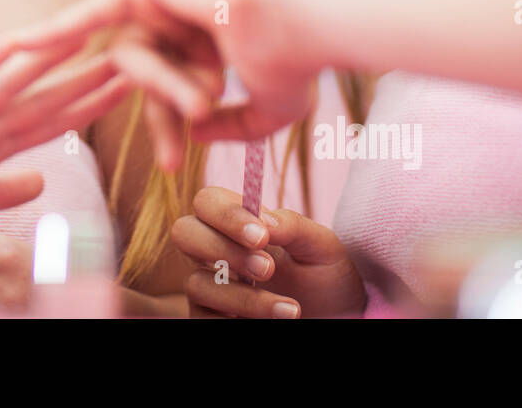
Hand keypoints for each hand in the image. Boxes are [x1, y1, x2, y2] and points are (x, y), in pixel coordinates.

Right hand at [0, 36, 130, 219]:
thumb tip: (41, 184)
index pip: (50, 125)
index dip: (92, 108)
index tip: (134, 89)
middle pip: (44, 100)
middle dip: (91, 81)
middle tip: (138, 53)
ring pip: (12, 84)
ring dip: (53, 61)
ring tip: (93, 34)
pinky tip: (15, 42)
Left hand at [10, 0, 325, 160]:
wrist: (301, 13)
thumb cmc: (297, 54)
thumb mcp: (274, 104)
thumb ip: (238, 123)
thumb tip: (197, 133)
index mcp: (212, 23)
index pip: (173, 79)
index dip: (171, 125)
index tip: (174, 167)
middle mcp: (184, 1)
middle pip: (148, 69)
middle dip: (164, 116)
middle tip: (173, 166)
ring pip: (136, 54)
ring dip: (165, 84)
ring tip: (203, 100)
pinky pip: (89, 14)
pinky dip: (57, 33)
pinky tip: (17, 50)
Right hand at [171, 187, 364, 317]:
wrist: (337, 313)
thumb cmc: (326, 274)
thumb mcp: (321, 246)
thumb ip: (292, 226)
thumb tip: (263, 221)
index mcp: (238, 222)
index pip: (208, 202)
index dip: (226, 215)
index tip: (261, 237)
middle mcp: (216, 251)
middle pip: (184, 232)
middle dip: (221, 248)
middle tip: (268, 269)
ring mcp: (210, 287)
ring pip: (196, 283)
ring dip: (243, 297)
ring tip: (291, 309)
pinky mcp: (210, 318)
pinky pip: (203, 319)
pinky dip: (240, 319)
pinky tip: (275, 321)